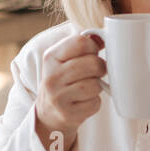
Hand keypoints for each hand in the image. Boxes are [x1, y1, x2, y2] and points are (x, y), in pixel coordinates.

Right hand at [34, 31, 108, 150]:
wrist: (48, 113)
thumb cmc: (62, 81)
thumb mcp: (64, 60)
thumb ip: (81, 46)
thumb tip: (102, 35)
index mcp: (51, 57)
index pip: (81, 42)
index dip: (93, 47)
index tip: (91, 53)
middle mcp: (51, 76)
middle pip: (93, 64)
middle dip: (100, 67)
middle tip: (96, 72)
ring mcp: (58, 97)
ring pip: (95, 85)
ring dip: (97, 87)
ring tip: (88, 87)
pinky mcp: (68, 114)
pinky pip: (95, 103)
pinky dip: (94, 102)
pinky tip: (85, 101)